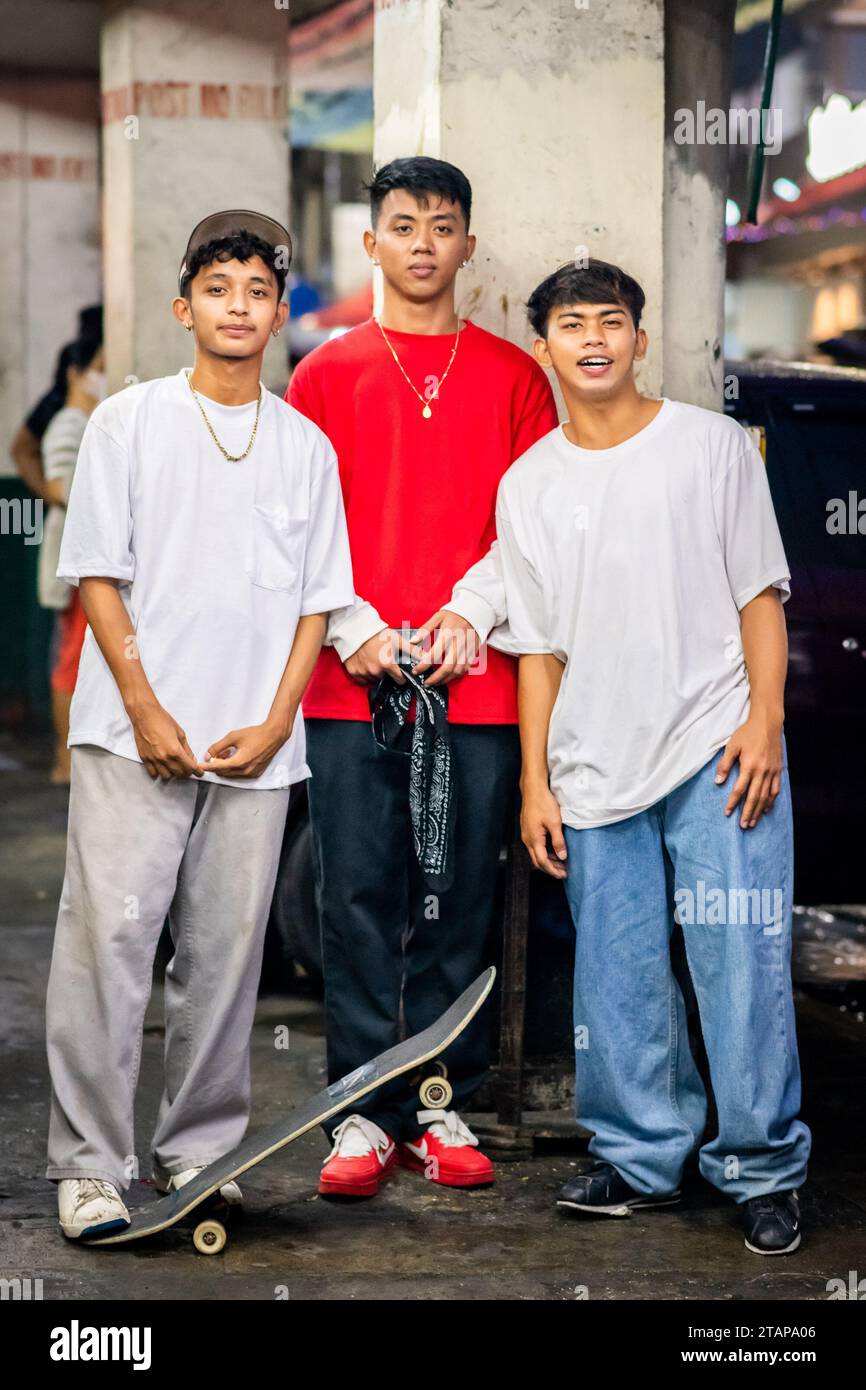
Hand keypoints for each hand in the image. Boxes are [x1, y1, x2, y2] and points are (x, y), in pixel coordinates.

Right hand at [129, 700, 203, 780]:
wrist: (145, 715)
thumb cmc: (162, 720)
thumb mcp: (180, 733)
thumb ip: (186, 749)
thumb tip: (191, 759)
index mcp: (175, 751)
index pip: (190, 767)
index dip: (197, 771)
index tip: (199, 772)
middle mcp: (164, 757)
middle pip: (179, 774)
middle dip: (186, 772)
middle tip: (188, 768)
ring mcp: (153, 759)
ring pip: (166, 776)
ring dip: (173, 773)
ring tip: (175, 767)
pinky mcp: (144, 758)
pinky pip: (153, 773)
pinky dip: (159, 772)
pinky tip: (162, 767)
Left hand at [201, 717, 292, 779]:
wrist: (274, 736)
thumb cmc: (255, 734)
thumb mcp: (233, 736)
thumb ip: (218, 746)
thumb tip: (208, 755)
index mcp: (239, 762)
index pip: (218, 767)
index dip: (207, 766)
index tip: (200, 766)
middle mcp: (246, 771)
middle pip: (224, 772)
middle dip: (217, 764)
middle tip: (216, 754)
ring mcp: (251, 773)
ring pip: (231, 774)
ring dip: (225, 766)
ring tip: (227, 753)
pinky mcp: (256, 773)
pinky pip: (240, 774)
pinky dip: (234, 768)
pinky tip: (236, 757)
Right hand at [344, 628, 420, 685]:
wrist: (356, 629)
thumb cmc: (378, 634)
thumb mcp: (397, 640)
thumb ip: (412, 650)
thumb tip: (426, 657)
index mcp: (387, 665)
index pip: (400, 680)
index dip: (401, 676)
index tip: (399, 670)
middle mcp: (375, 672)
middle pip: (386, 679)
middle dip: (387, 673)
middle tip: (384, 660)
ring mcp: (363, 673)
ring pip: (373, 679)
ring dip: (375, 673)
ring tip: (374, 660)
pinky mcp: (353, 672)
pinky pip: (362, 679)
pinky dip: (364, 673)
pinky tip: (365, 663)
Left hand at [410, 609, 480, 686]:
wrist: (476, 611)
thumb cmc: (454, 614)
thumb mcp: (438, 617)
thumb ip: (425, 630)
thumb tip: (413, 641)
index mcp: (447, 635)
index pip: (433, 656)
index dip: (422, 666)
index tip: (415, 671)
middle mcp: (458, 644)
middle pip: (446, 668)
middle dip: (435, 678)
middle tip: (425, 683)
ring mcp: (467, 650)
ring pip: (457, 671)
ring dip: (445, 679)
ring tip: (435, 682)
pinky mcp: (473, 653)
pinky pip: (465, 669)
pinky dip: (455, 675)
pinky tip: (447, 676)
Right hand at [520, 780, 567, 878]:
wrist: (533, 789)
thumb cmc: (543, 803)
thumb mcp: (555, 822)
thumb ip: (558, 841)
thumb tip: (562, 856)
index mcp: (533, 839)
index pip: (543, 861)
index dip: (553, 870)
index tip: (563, 875)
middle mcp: (527, 839)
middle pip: (537, 860)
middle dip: (550, 868)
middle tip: (563, 872)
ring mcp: (526, 834)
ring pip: (536, 854)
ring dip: (548, 860)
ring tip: (561, 863)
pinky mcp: (528, 829)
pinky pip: (535, 846)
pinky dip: (544, 852)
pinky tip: (553, 851)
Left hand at [715, 713, 783, 828]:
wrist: (767, 723)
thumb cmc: (747, 733)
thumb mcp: (732, 746)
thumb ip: (725, 764)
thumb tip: (718, 782)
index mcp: (749, 766)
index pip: (739, 789)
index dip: (733, 802)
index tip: (728, 813)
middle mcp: (762, 771)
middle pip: (754, 797)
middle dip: (748, 813)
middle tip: (743, 825)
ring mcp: (772, 772)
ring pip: (766, 796)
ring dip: (759, 811)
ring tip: (753, 822)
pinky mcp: (778, 770)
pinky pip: (775, 789)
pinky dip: (771, 801)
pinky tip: (766, 809)